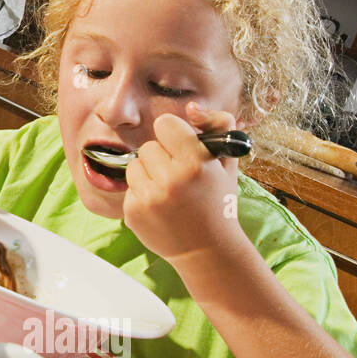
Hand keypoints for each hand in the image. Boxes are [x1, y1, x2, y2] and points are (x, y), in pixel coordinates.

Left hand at [122, 102, 243, 264]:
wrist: (208, 250)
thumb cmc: (218, 200)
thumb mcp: (227, 161)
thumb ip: (217, 124)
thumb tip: (192, 107)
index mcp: (196, 162)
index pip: (165, 124)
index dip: (174, 135)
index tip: (182, 148)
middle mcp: (170, 179)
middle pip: (149, 146)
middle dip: (162, 157)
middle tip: (179, 176)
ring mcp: (149, 197)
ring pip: (135, 164)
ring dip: (148, 174)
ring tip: (169, 191)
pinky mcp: (132, 212)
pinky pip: (129, 187)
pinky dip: (141, 194)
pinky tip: (160, 208)